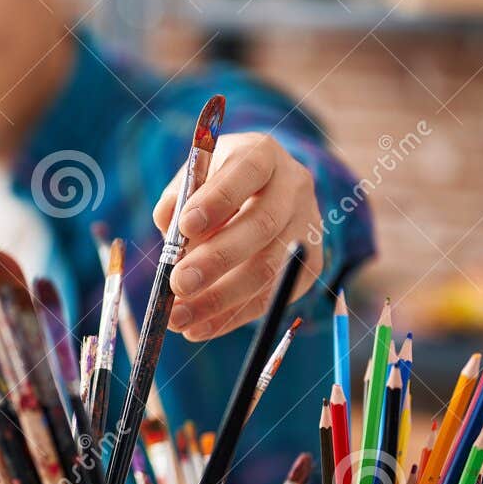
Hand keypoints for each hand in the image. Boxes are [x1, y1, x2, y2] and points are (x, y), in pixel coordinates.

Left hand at [151, 132, 321, 340]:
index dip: (218, 199)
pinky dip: (232, 316)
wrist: (261, 193)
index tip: (185, 226)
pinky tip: (200, 328)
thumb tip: (171, 238)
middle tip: (179, 283)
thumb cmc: (216, 183)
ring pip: (269, 267)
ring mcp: (308, 227)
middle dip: (217, 258)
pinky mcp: (311, 265)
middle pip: (263, 224)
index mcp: (263, 155)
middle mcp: (294, 187)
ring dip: (220, 299)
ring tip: (179, 318)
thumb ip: (178, 201)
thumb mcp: (193, 178)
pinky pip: (272, 295)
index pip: (247, 172)